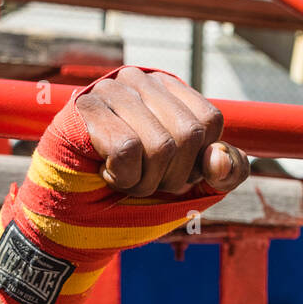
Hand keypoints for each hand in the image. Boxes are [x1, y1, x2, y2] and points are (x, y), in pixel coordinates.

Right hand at [74, 67, 250, 197]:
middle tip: (142, 179)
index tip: (168, 170)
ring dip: (145, 182)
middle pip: (189, 135)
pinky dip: (122, 177)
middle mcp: (141, 81)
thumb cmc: (134, 196)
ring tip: (122, 177)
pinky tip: (104, 172)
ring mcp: (111, 90)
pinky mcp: (85, 110)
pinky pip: (128, 150)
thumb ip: (225, 172)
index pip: (210, 121)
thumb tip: (218, 158)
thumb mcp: (193, 186)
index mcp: (170, 91)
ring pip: (161, 146)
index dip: (196, 161)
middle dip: (171, 177)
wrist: (77, 222)